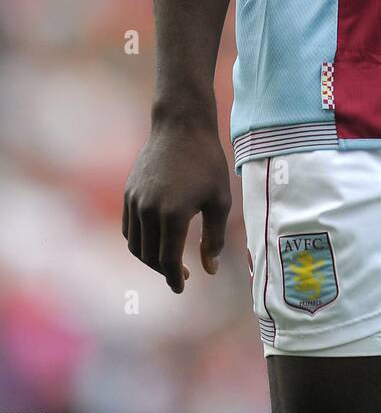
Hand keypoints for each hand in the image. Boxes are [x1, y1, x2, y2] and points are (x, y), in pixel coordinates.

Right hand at [122, 115, 231, 292]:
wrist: (181, 125)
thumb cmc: (207, 162)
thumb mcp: (220, 200)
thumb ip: (214, 237)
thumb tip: (209, 269)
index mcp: (173, 214)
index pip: (167, 260)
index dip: (174, 278)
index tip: (182, 287)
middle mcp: (148, 210)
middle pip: (149, 256)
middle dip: (164, 270)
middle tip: (181, 274)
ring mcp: (134, 201)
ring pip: (135, 244)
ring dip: (149, 258)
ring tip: (168, 258)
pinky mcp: (128, 192)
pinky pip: (128, 227)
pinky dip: (139, 240)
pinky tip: (156, 239)